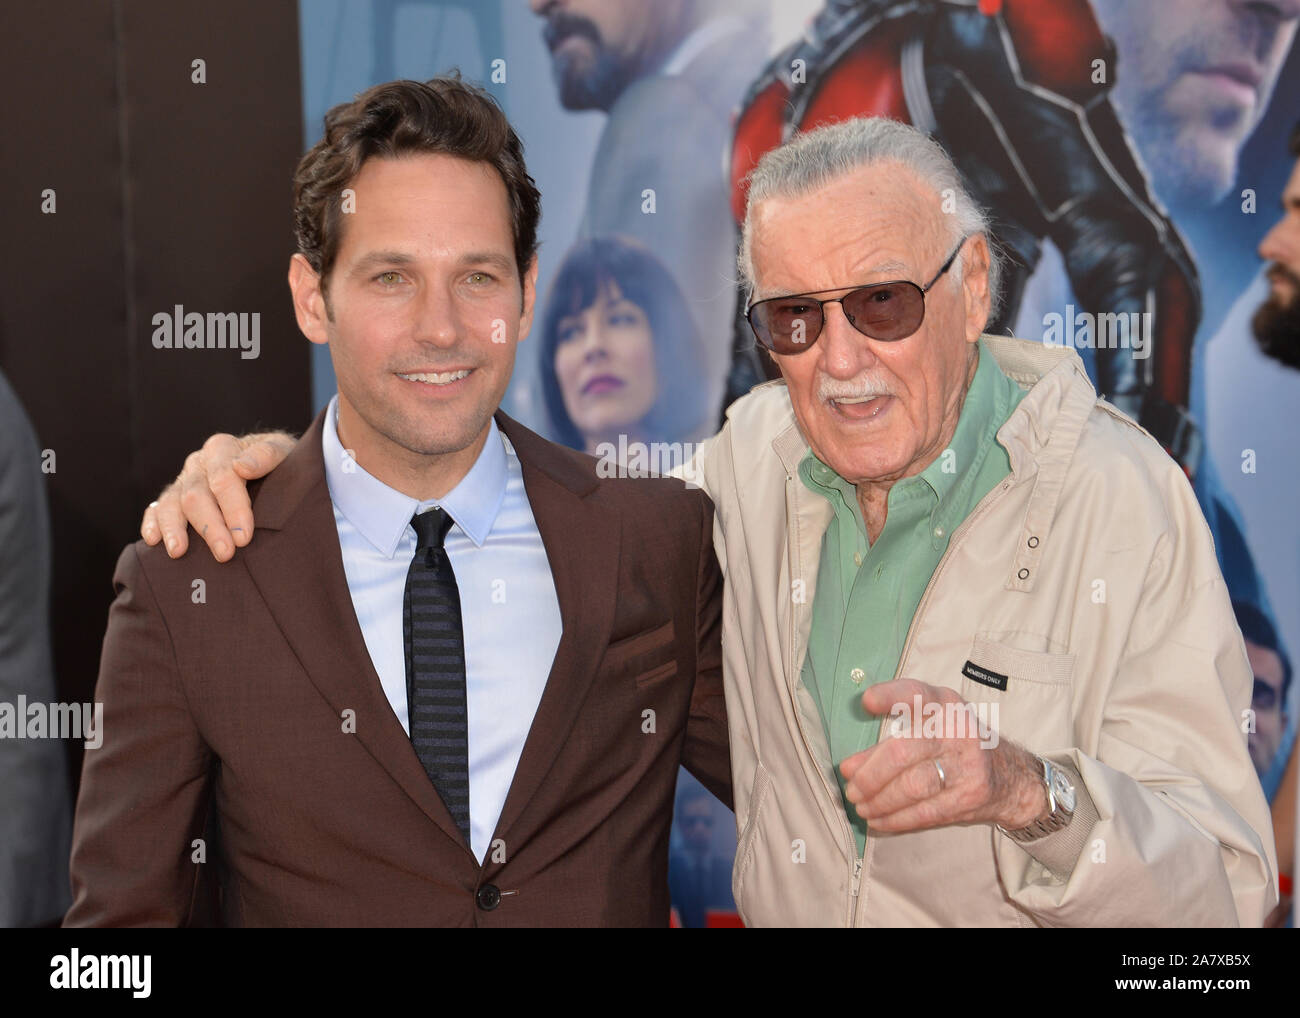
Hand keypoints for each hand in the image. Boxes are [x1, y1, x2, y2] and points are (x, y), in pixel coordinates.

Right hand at [141, 431, 296, 560]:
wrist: (272, 467)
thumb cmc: (280, 463)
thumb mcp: (284, 452)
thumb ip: (267, 455)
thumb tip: (242, 466)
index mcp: (223, 449)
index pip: (223, 477)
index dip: (233, 508)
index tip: (244, 536)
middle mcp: (198, 464)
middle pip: (196, 494)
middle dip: (210, 527)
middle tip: (225, 554)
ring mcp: (184, 481)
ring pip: (171, 503)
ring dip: (175, 528)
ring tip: (179, 552)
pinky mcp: (173, 498)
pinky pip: (156, 509)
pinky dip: (152, 523)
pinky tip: (153, 541)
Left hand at [840, 678, 1046, 833]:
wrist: (1011, 777)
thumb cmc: (956, 746)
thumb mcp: (928, 731)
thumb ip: (885, 745)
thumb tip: (849, 768)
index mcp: (945, 705)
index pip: (916, 695)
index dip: (891, 697)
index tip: (867, 702)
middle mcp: (958, 730)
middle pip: (903, 751)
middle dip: (870, 775)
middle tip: (851, 788)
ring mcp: (968, 764)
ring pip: (912, 785)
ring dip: (879, 800)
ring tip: (860, 806)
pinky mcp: (971, 795)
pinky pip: (926, 811)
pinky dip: (896, 819)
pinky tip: (879, 820)